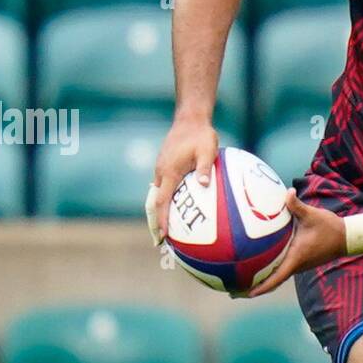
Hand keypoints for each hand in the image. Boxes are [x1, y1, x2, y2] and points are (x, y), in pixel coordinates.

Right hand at [149, 116, 218, 241]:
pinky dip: (164, 201)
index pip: (162, 201)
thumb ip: (205, 167)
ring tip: (165, 231)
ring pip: (156, 196)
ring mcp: (161, 169)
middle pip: (154, 203)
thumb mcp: (208, 150)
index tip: (163, 236)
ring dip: (159, 213)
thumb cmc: (201, 134)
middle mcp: (161, 172)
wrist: (190, 119)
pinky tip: (174, 210)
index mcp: (169, 171)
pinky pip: (162, 188)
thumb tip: (205, 184)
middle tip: (160, 242)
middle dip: (156, 223)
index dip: (162, 220)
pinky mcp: (165, 166)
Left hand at [247, 191, 346, 296]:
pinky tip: (257, 263)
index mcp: (296, 258)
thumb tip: (288, 192)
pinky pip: (280, 268)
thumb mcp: (313, 215)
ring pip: (276, 276)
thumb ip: (297, 205)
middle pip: (272, 282)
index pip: (277, 278)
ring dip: (260, 280)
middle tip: (233, 291)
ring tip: (240, 281)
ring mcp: (298, 264)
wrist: (346, 237)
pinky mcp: (299, 260)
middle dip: (253, 288)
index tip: (247, 293)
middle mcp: (296, 265)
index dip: (262, 287)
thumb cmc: (330, 227)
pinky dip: (268, 270)